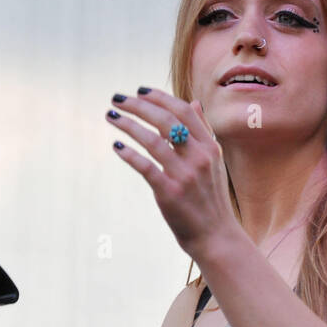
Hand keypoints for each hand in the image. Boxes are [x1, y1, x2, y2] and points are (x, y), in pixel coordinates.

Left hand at [105, 88, 239, 258]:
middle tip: (117, 99)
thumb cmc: (211, 198)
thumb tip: (194, 103)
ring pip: (152, 140)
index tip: (139, 91)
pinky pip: (145, 167)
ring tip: (111, 116)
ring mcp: (184, 175)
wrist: (216, 236)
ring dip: (128, 124)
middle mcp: (198, 157)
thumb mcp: (214, 162)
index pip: (182, 111)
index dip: (159, 97)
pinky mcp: (169, 192)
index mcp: (210, 147)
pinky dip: (129, 154)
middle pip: (165, 120)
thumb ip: (203, 131)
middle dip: (138, 105)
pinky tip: (117, 146)